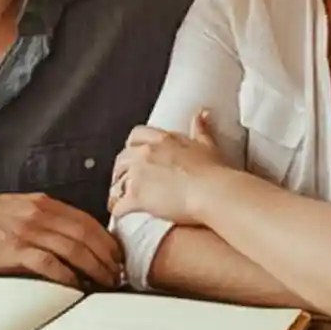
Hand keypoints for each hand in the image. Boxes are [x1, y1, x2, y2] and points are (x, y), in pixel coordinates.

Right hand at [0, 193, 122, 288]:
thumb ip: (44, 218)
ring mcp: (28, 231)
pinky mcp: (15, 250)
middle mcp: (39, 214)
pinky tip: (77, 285)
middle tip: (117, 273)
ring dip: (94, 268)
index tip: (116, 255)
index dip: (106, 239)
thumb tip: (71, 237)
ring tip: (104, 282)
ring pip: (74, 249)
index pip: (86, 220)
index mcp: (43, 203)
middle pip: (86, 235)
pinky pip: (50, 264)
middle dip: (107, 256)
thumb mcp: (19, 208)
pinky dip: (68, 276)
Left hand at [108, 110, 227, 223]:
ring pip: (117, 181)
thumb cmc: (213, 171)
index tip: (135, 155)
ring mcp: (138, 175)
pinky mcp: (136, 197)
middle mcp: (145, 154)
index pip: (136, 136)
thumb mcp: (208, 146)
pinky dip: (117, 210)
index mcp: (162, 141)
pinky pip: (118, 204)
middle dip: (121, 169)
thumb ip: (201, 129)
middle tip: (126, 180)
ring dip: (117, 190)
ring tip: (120, 200)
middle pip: (122, 159)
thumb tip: (201, 113)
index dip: (133, 146)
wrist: (212, 192)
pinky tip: (120, 215)